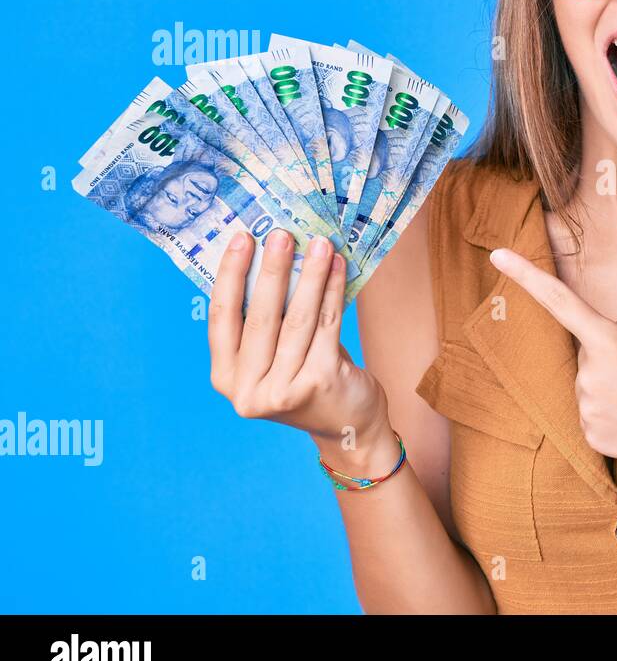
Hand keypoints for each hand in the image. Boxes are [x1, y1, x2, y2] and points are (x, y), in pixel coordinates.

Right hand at [208, 228, 392, 462]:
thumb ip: (269, 318)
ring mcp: (284, 391)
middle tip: (281, 233)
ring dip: (310, 275)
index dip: (231, 275)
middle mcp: (248, 390)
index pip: (222, 318)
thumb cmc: (310, 377)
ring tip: (319, 244)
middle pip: (260, 317)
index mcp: (227, 378)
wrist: (349, 426)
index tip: (241, 239)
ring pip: (297, 319)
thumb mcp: (276, 355)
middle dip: (272, 269)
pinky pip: (327, 326)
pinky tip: (339, 268)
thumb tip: (276, 255)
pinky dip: (333, 292)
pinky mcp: (320, 382)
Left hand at [488, 246, 616, 499]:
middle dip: (610, 355)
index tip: (497, 254)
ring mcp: (588, 410)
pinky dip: (613, 413)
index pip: (559, 302)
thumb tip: (598, 338)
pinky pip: (593, 413)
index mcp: (610, 342)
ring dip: (612, 386)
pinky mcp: (591, 438)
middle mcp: (590, 376)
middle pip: (587, 353)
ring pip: (589, 384)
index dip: (525, 276)